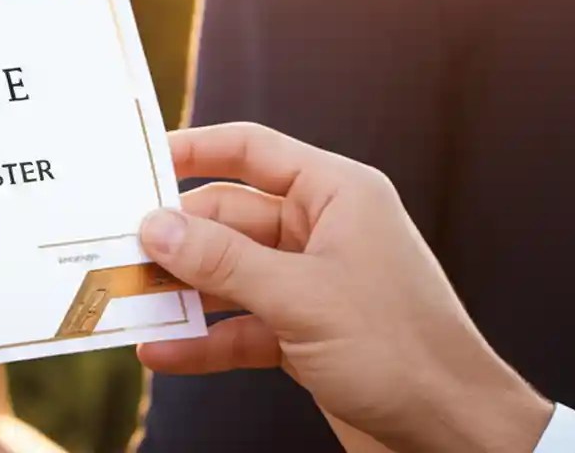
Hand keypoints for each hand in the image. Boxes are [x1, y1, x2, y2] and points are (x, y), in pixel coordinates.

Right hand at [137, 123, 551, 452]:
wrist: (453, 435)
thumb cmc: (400, 351)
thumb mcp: (300, 298)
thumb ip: (222, 260)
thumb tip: (155, 226)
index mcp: (337, 195)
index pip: (253, 151)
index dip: (194, 150)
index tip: (139, 160)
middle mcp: (322, 230)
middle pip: (229, 217)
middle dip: (177, 238)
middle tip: (120, 251)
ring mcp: (311, 283)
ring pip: (228, 273)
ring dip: (183, 291)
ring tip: (129, 302)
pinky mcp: (303, 332)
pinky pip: (239, 325)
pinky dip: (203, 340)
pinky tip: (162, 353)